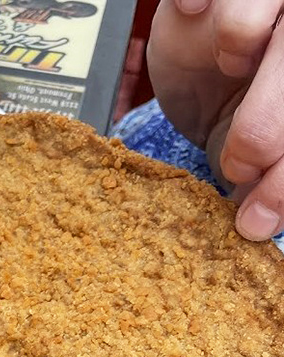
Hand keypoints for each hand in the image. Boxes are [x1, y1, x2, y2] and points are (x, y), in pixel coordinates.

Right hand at [147, 0, 283, 240]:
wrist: (198, 77)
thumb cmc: (238, 112)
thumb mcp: (259, 156)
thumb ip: (270, 181)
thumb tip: (256, 223)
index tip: (260, 214)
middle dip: (264, 127)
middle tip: (241, 162)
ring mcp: (260, 3)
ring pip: (255, 11)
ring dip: (241, 44)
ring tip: (231, 64)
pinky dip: (199, 0)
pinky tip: (197, 14)